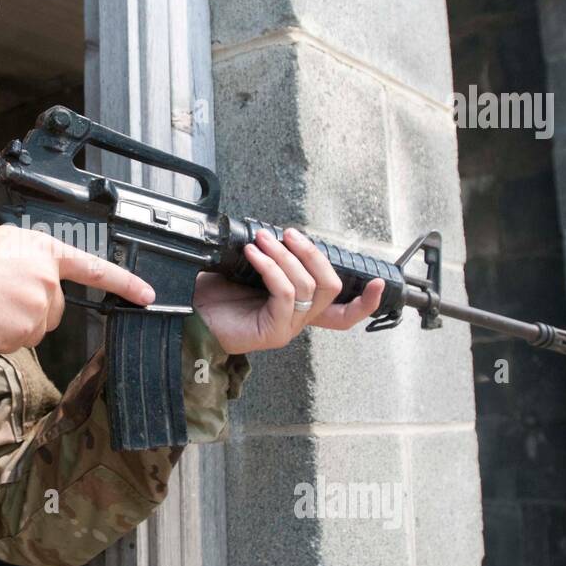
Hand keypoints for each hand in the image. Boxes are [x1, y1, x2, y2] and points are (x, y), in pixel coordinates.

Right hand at [0, 226, 154, 352]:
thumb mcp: (3, 244)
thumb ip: (32, 260)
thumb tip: (41, 280)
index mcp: (44, 250)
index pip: (93, 268)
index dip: (123, 283)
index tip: (146, 295)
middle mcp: (48, 279)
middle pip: (57, 307)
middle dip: (35, 306)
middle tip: (1, 295)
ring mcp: (38, 307)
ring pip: (39, 325)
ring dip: (19, 322)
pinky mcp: (25, 333)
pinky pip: (23, 341)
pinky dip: (6, 336)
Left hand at [192, 228, 384, 354]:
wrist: (188, 318)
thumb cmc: (214, 297)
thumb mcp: (247, 272)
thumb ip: (271, 260)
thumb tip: (276, 234)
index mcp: (299, 308)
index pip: (343, 313)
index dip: (365, 301)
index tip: (378, 282)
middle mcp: (298, 320)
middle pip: (331, 287)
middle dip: (313, 254)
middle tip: (288, 234)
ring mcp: (287, 327)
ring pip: (308, 287)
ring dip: (285, 256)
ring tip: (262, 240)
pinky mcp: (272, 331)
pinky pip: (285, 293)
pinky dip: (271, 268)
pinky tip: (254, 255)